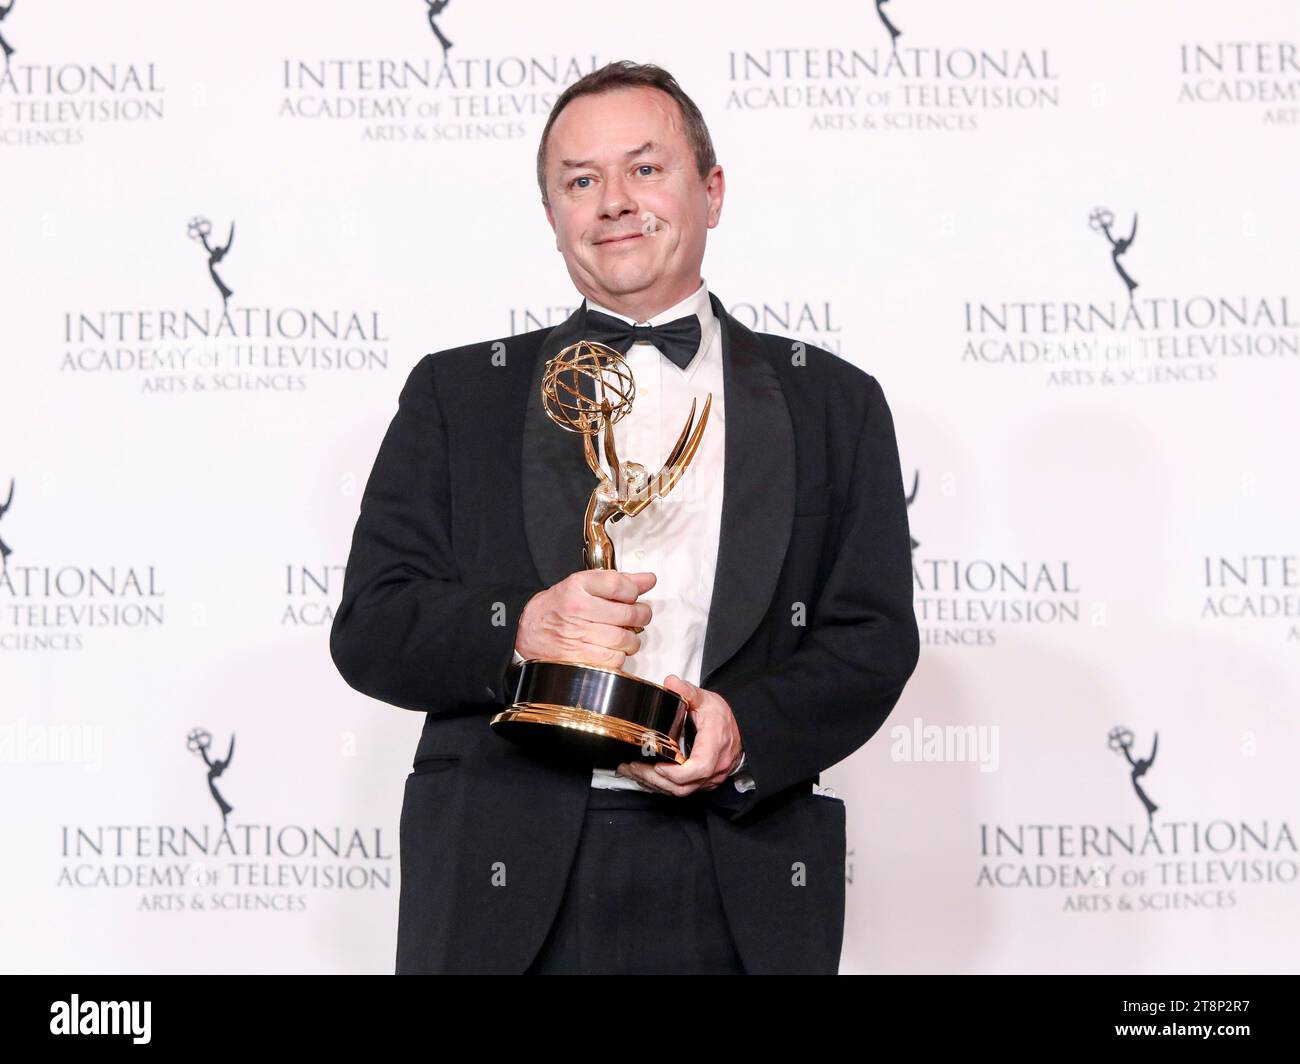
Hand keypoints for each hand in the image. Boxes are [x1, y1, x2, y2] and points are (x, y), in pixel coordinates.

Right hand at [515, 570, 654, 669]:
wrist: (528, 631)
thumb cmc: (557, 608)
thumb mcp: (583, 585)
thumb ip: (618, 581)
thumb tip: (648, 580)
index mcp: (577, 587)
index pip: (619, 585)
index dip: (633, 591)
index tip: (633, 596)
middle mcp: (576, 610)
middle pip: (627, 614)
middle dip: (641, 616)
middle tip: (638, 616)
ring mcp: (577, 636)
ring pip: (624, 640)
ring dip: (631, 640)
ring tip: (623, 635)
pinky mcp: (579, 659)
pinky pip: (614, 661)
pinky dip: (618, 657)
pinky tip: (610, 649)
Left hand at [616, 675, 742, 795]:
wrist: (741, 729)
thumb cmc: (723, 717)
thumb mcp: (706, 699)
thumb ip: (687, 691)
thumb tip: (670, 682)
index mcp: (715, 745)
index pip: (698, 768)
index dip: (675, 772)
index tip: (657, 764)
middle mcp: (715, 767)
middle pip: (684, 786)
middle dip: (656, 779)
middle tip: (635, 766)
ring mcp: (711, 778)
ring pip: (683, 792)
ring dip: (658, 784)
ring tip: (636, 770)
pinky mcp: (706, 782)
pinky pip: (685, 791)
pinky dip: (665, 786)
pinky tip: (649, 776)